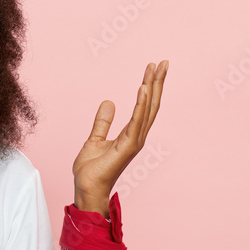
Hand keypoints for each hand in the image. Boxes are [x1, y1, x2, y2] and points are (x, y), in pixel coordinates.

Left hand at [71, 60, 167, 212]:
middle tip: (163, 62)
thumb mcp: (94, 139)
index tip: (152, 67)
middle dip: (157, 82)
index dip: (150, 86)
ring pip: (147, 109)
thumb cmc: (91, 170)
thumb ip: (103, 122)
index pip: (144, 105)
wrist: (87, 187)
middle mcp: (137, 136)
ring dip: (152, 88)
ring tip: (155, 69)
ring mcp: (134, 141)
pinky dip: (140, 104)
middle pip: (151, 104)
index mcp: (131, 134)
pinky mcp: (128, 146)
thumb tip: (109, 102)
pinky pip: (136, 121)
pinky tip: (143, 88)